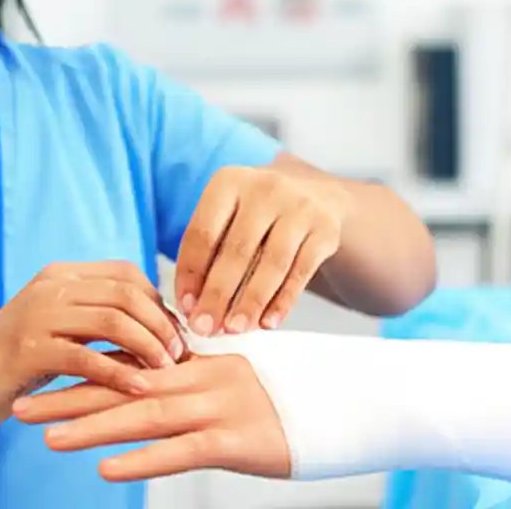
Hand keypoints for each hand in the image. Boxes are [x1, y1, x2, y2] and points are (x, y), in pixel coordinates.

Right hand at [0, 261, 184, 428]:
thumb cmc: (13, 359)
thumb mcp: (55, 325)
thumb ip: (94, 316)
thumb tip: (154, 325)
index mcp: (60, 275)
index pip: (126, 274)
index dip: (159, 302)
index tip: (176, 332)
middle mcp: (51, 287)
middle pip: (126, 294)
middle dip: (162, 325)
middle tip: (180, 354)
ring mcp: (39, 316)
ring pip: (113, 321)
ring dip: (148, 346)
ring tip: (167, 370)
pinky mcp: (30, 350)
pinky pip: (88, 358)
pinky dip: (120, 373)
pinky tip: (139, 389)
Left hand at [13, 352, 290, 481]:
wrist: (349, 401)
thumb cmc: (291, 396)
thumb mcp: (237, 379)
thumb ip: (195, 377)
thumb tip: (150, 384)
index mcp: (199, 360)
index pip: (129, 361)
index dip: (80, 370)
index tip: (37, 376)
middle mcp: (203, 377)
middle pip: (123, 386)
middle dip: (68, 396)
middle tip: (18, 405)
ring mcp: (220, 406)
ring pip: (144, 414)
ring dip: (92, 427)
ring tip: (48, 436)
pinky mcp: (239, 439)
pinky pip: (184, 451)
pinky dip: (143, 459)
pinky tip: (106, 468)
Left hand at [177, 166, 341, 335]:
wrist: (314, 193)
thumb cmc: (254, 213)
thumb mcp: (227, 216)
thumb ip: (207, 252)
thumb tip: (192, 305)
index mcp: (228, 181)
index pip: (203, 233)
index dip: (191, 274)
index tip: (185, 308)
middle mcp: (265, 188)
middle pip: (236, 251)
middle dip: (218, 295)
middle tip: (205, 328)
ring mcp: (299, 207)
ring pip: (271, 264)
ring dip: (250, 302)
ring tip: (234, 329)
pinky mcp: (325, 229)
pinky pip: (300, 273)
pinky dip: (282, 301)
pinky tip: (267, 322)